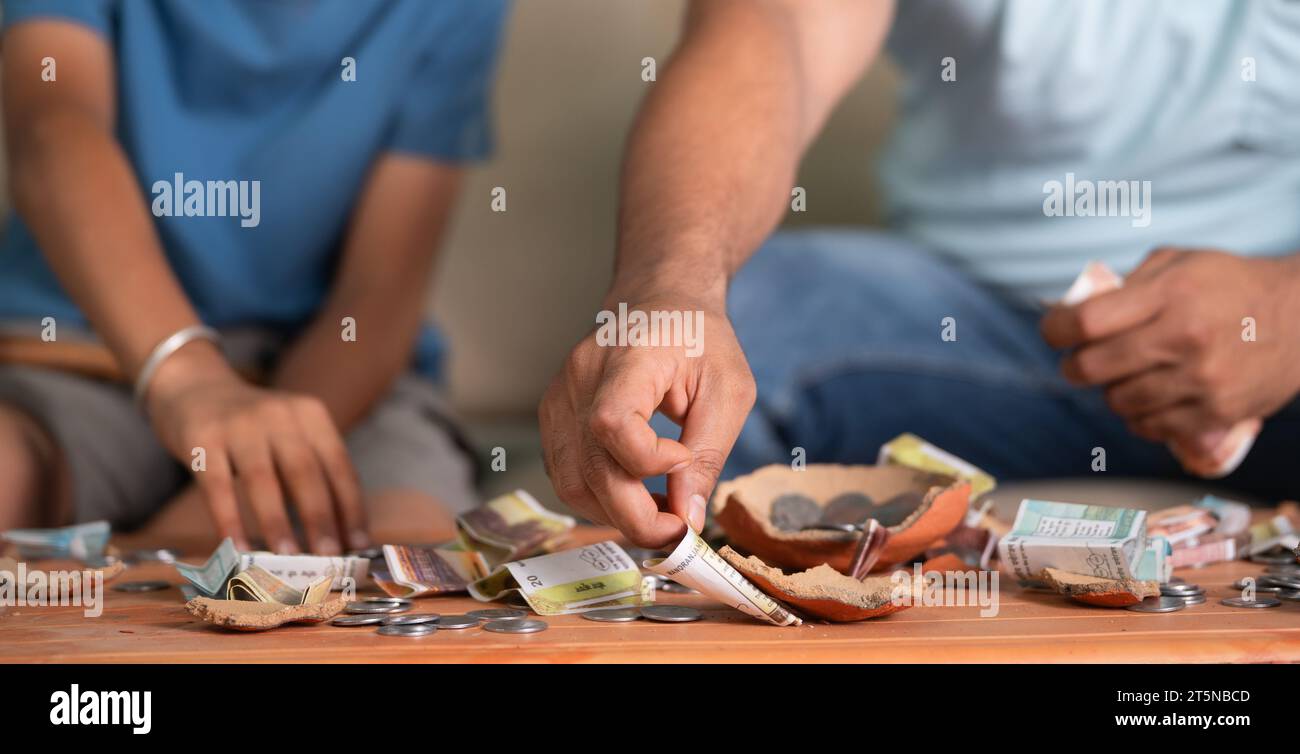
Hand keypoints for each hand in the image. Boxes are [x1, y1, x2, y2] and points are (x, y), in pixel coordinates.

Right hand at [143, 342, 365, 553]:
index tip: (359, 543)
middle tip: (329, 556)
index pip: (338, 465)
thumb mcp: (290, 434)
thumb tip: (338, 532)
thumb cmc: (252, 427)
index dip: (351, 506)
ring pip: (263, 481)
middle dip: (320, 518)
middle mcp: (279, 415)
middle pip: (305, 472)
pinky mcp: (202, 439)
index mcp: (310, 415)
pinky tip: (239, 549)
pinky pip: (218, 487)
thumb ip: (312, 472)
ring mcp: (239, 425)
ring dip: (278, 523)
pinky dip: (230, 520)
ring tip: (288, 558)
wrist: (194, 387)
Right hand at [539, 296, 755, 547]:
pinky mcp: (555, 417)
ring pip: (571, 483)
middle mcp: (581, 379)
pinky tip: (635, 495)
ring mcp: (560, 398)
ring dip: (616, 514)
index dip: (648, 461)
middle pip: (590, 469)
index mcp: (627, 359)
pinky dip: (599, 499)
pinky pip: (567, 475)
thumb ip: (708, 453)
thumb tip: (687, 518)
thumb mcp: (728, 389)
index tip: (683, 461)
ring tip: (660, 512)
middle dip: (637, 516)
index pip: (612, 423)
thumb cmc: (698, 337)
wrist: (660, 299)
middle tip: (679, 528)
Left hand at [1041, 248, 1299, 447]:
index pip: (1086, 322)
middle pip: (1092, 368)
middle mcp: (1185, 338)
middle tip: (1079, 362)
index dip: (1055, 329)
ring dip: (1110, 392)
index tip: (1054, 331)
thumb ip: (1127, 285)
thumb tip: (1072, 310)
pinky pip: (1151, 427)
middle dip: (1075, 366)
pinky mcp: (1217, 412)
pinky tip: (1148, 399)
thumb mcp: (1179, 263)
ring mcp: (1202, 380)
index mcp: (1171, 295)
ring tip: (1123, 377)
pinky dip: (1139, 416)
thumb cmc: (1230, 285)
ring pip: (1118, 402)